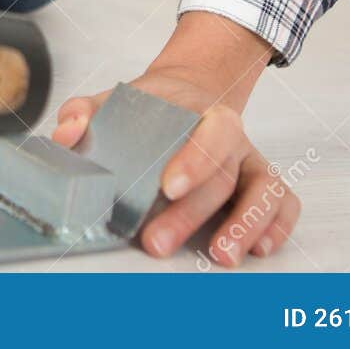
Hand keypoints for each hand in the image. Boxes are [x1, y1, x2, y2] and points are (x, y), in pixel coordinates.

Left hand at [50, 68, 300, 266]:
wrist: (189, 92)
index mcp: (204, 112)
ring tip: (221, 256)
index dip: (194, 161)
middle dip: (192, 215)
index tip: (167, 186)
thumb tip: (66, 135)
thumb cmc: (152, 105)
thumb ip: (85, 112)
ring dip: (246, 225)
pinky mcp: (261, 183)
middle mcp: (235, 139)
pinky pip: (284, 202)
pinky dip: (277, 225)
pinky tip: (256, 248)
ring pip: (266, 190)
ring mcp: (252, 162)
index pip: (210, 134)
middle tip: (158, 242)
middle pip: (223, 177)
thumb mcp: (114, 99)